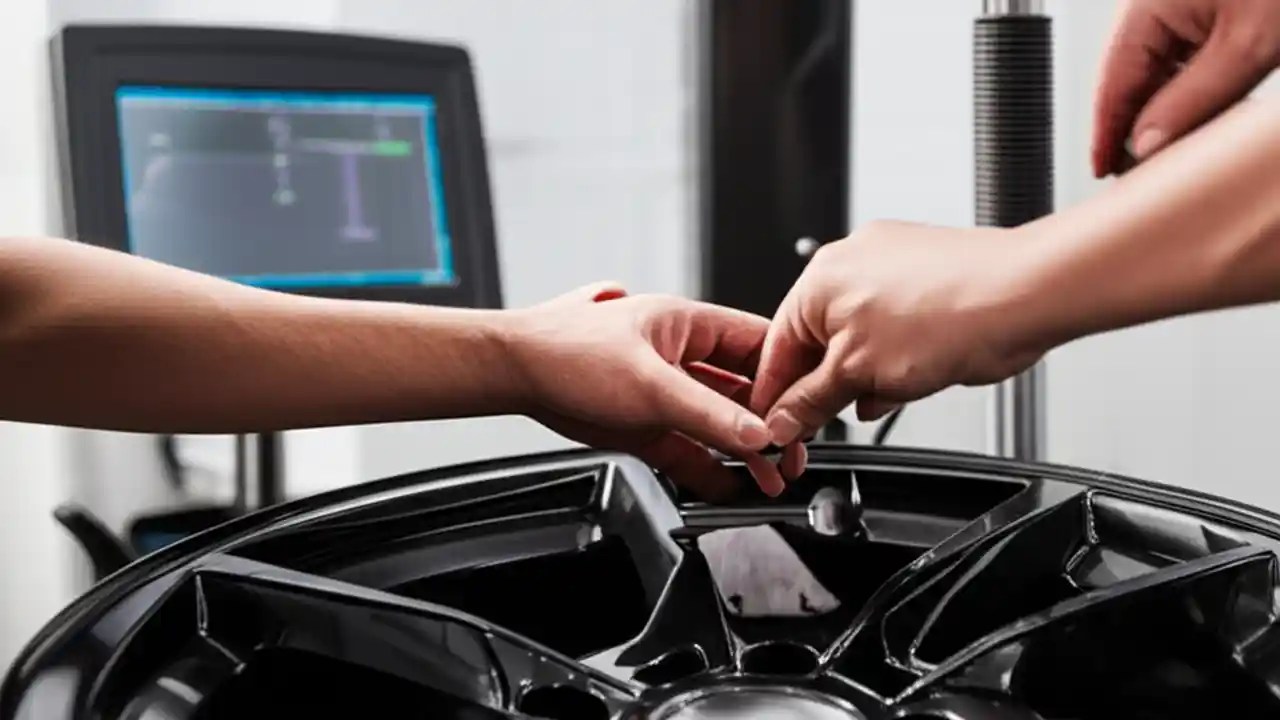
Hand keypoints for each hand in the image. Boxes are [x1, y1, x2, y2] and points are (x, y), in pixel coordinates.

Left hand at [505, 282, 805, 498]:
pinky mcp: (646, 426)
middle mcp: (681, 358)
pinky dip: (710, 470)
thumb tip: (757, 435)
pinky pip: (689, 451)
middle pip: (744, 392)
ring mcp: (664, 394)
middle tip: (792, 455)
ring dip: (745, 453)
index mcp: (688, 325)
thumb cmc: (569, 351)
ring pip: (719, 425)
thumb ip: (708, 414)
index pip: (757, 346)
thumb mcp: (651, 383)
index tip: (805, 408)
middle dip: (770, 424)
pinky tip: (730, 487)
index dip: (785, 376)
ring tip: (771, 480)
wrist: (515, 373)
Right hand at [750, 222, 1043, 445]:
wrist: (1029, 295)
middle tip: (833, 423)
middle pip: (815, 344)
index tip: (780, 433)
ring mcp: (888, 265)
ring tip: (891, 391)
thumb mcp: (861, 374)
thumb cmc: (953, 316)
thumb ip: (811, 402)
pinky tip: (912, 377)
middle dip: (827, 388)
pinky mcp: (923, 275)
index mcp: (818, 280)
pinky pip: (890, 328)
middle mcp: (848, 264)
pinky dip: (895, 358)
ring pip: (856, 340)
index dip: (777, 400)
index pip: (775, 351)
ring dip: (865, 375)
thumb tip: (783, 421)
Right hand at [1093, 0, 1279, 176]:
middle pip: (1132, 80)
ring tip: (1174, 152)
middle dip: (1134, 126)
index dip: (1105, 130)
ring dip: (1164, 113)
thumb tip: (1146, 144)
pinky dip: (1189, 94)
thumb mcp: (1248, 48)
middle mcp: (1159, 5)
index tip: (1102, 170)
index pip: (1114, 81)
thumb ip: (1191, 101)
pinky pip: (1185, 63)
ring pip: (1159, 75)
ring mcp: (1184, 9)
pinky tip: (1202, 118)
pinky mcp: (1210, 14)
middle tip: (1141, 173)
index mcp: (1151, 5)